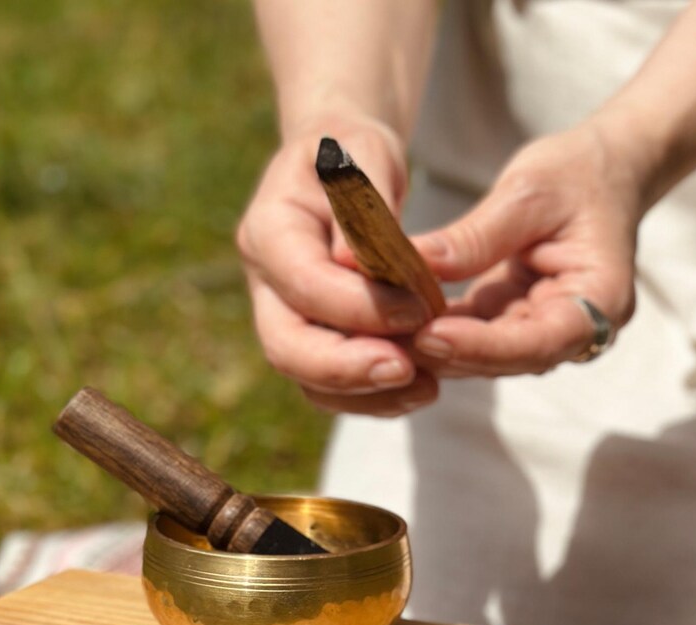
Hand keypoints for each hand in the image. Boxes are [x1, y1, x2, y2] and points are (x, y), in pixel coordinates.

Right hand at [236, 114, 438, 415]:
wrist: (344, 170)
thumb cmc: (356, 156)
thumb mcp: (363, 157)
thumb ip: (359, 208)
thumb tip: (349, 261)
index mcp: (269, 231)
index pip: (305, 284)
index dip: (359, 306)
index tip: (419, 310)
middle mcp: (266, 284)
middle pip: (288, 348)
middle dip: (349, 368)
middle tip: (410, 371)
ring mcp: (284, 319)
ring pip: (309, 381)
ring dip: (368, 394)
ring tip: (429, 387)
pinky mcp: (314, 343)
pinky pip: (335, 390)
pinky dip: (377, 398)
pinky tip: (425, 388)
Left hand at [411, 122, 640, 377]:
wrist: (604, 172)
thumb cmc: (577, 175)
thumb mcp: (528, 192)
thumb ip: (477, 237)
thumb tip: (413, 265)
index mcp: (600, 302)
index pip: (537, 342)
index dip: (481, 346)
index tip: (429, 337)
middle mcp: (578, 332)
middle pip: (508, 359)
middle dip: (450, 353)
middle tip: (388, 344)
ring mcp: (548, 333)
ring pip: (488, 356)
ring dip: (438, 348)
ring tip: (382, 336)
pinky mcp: (519, 324)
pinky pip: (477, 336)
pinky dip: (440, 329)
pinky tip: (396, 322)